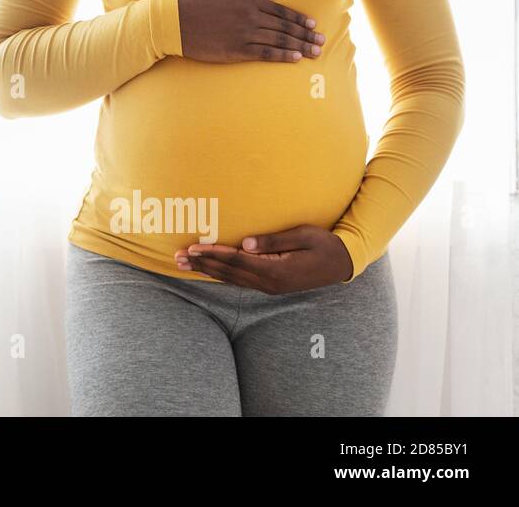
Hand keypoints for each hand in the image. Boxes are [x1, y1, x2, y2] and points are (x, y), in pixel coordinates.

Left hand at [173, 225, 354, 293]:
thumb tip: (245, 243)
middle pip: (228, 272)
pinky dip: (220, 275)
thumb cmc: (325, 244)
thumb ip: (274, 240)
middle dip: (202, 264)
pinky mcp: (270, 284)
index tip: (193, 247)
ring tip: (184, 263)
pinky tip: (207, 270)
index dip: (213, 254)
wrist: (344, 263)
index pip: (237, 261)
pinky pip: (239, 281)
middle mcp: (269, 282)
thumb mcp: (303, 235)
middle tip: (177, 257)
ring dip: (206, 270)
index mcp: (277, 270)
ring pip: (231, 279)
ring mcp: (269, 286)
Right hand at [177, 0, 324, 62]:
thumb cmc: (196, 2)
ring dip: (300, 46)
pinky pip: (265, 53)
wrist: (174, 20)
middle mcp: (250, 16)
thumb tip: (268, 1)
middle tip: (321, 41)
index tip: (312, 25)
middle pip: (285, 27)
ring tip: (314, 52)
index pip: (282, 11)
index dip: (299, 19)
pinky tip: (295, 58)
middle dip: (306, 35)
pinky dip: (282, 55)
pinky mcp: (235, 50)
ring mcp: (244, 34)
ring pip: (279, 40)